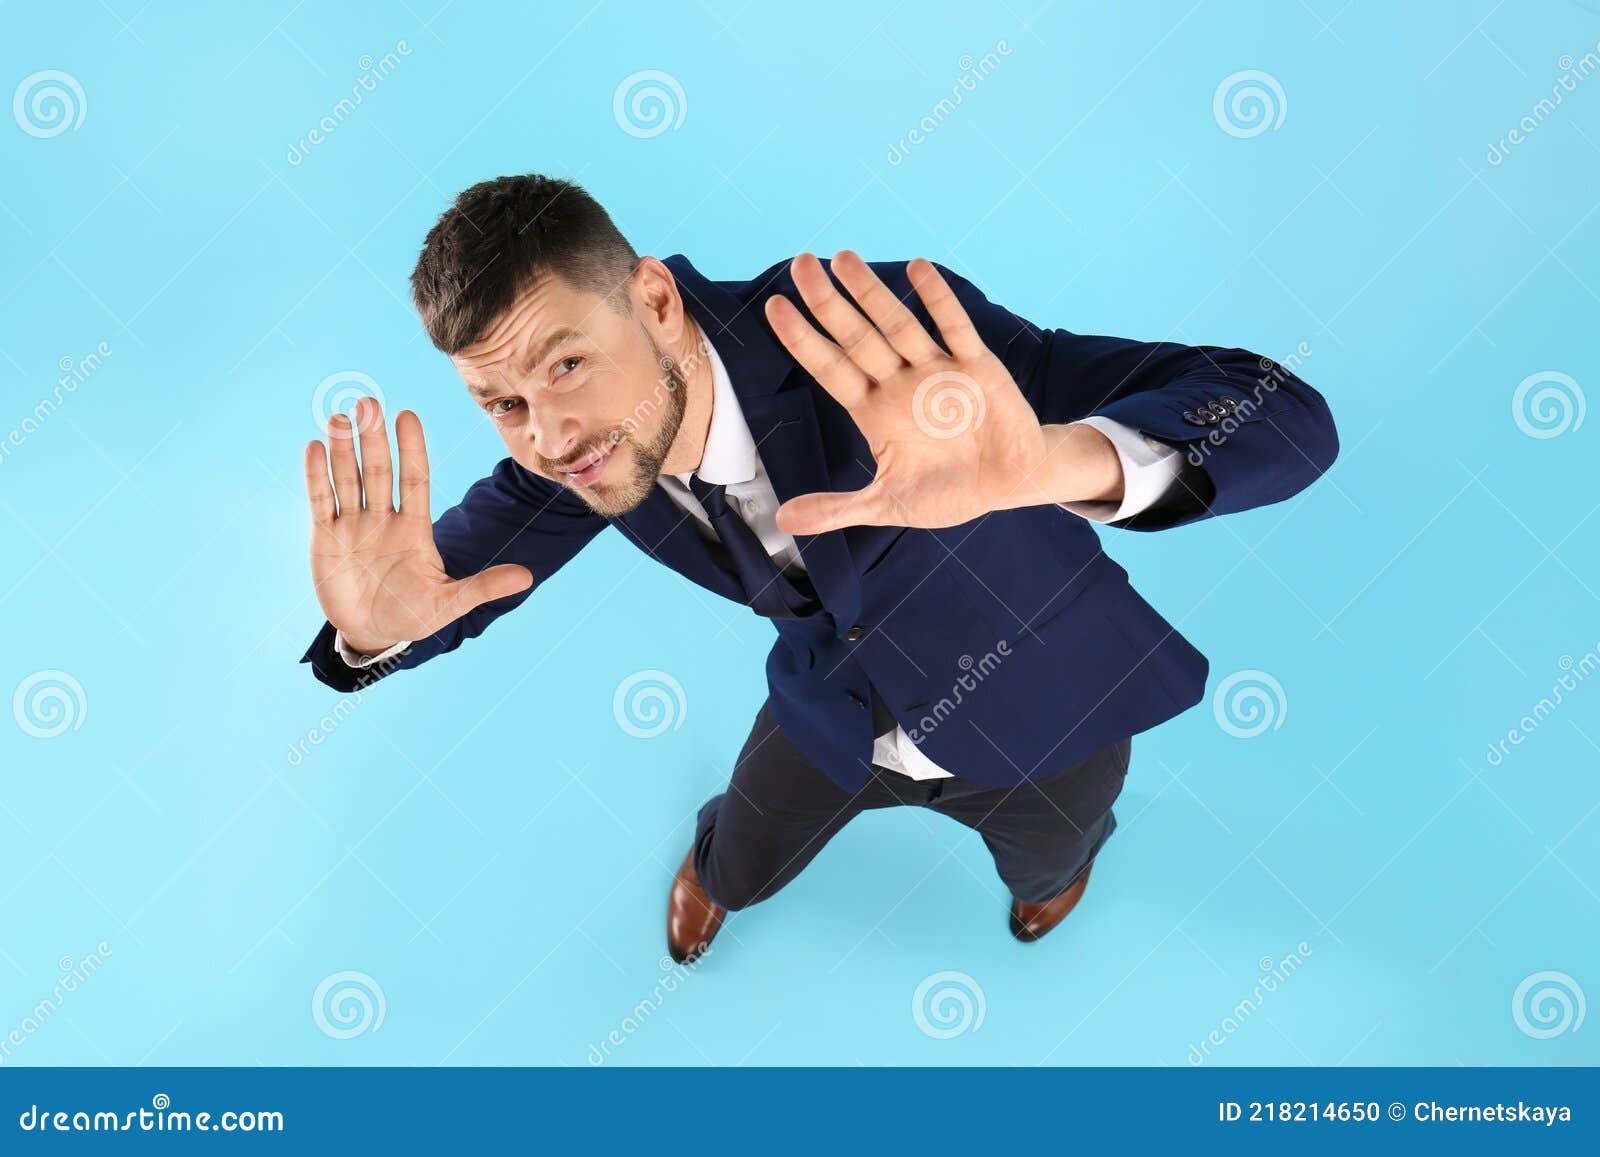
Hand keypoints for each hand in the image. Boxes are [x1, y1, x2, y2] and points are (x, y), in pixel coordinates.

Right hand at [304, 398, 531, 655]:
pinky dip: (316, 476)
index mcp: (415, 529)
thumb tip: (528, 577)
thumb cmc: (413, 615)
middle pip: (379, 472)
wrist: (373, 634)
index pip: (415, 480)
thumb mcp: (449, 604)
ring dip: (343, 450)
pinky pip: (320, 500)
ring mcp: (354, 525)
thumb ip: (483, 587)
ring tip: (340, 418)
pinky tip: (314, 447)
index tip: (407, 416)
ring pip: (348, 479)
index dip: (412, 449)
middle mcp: (384, 519)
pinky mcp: (325, 536)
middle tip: (368, 403)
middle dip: (373, 440)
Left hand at [763, 252, 1121, 534]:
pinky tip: (916, 270)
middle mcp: (899, 383)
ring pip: (897, 325)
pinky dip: (937, 301)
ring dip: (871, 292)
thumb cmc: (946, 491)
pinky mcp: (977, 367)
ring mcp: (937, 370)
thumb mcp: (886, 505)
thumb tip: (782, 520)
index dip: (803, 340)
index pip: (829, 368)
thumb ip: (837, 509)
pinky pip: (954, 329)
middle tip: (799, 264)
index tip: (774, 307)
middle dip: (828, 303)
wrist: (1009, 484)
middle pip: (856, 337)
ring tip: (843, 257)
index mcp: (873, 411)